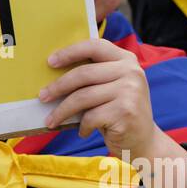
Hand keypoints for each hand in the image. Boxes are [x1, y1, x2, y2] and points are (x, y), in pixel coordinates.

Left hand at [39, 37, 186, 187]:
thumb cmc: (118, 111)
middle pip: (84, 74)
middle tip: (42, 96)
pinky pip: (91, 116)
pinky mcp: (126, 112)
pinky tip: (83, 131)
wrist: (144, 141)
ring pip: (83, 97)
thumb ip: (93, 76)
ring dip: (62, 111)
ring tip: (51, 120)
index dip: (70, 52)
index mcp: (126, 59)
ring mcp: (131, 92)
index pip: (94, 46)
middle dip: (58, 86)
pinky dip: (82, 126)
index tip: (50, 62)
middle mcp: (131, 72)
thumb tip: (53, 72)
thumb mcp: (111, 87)